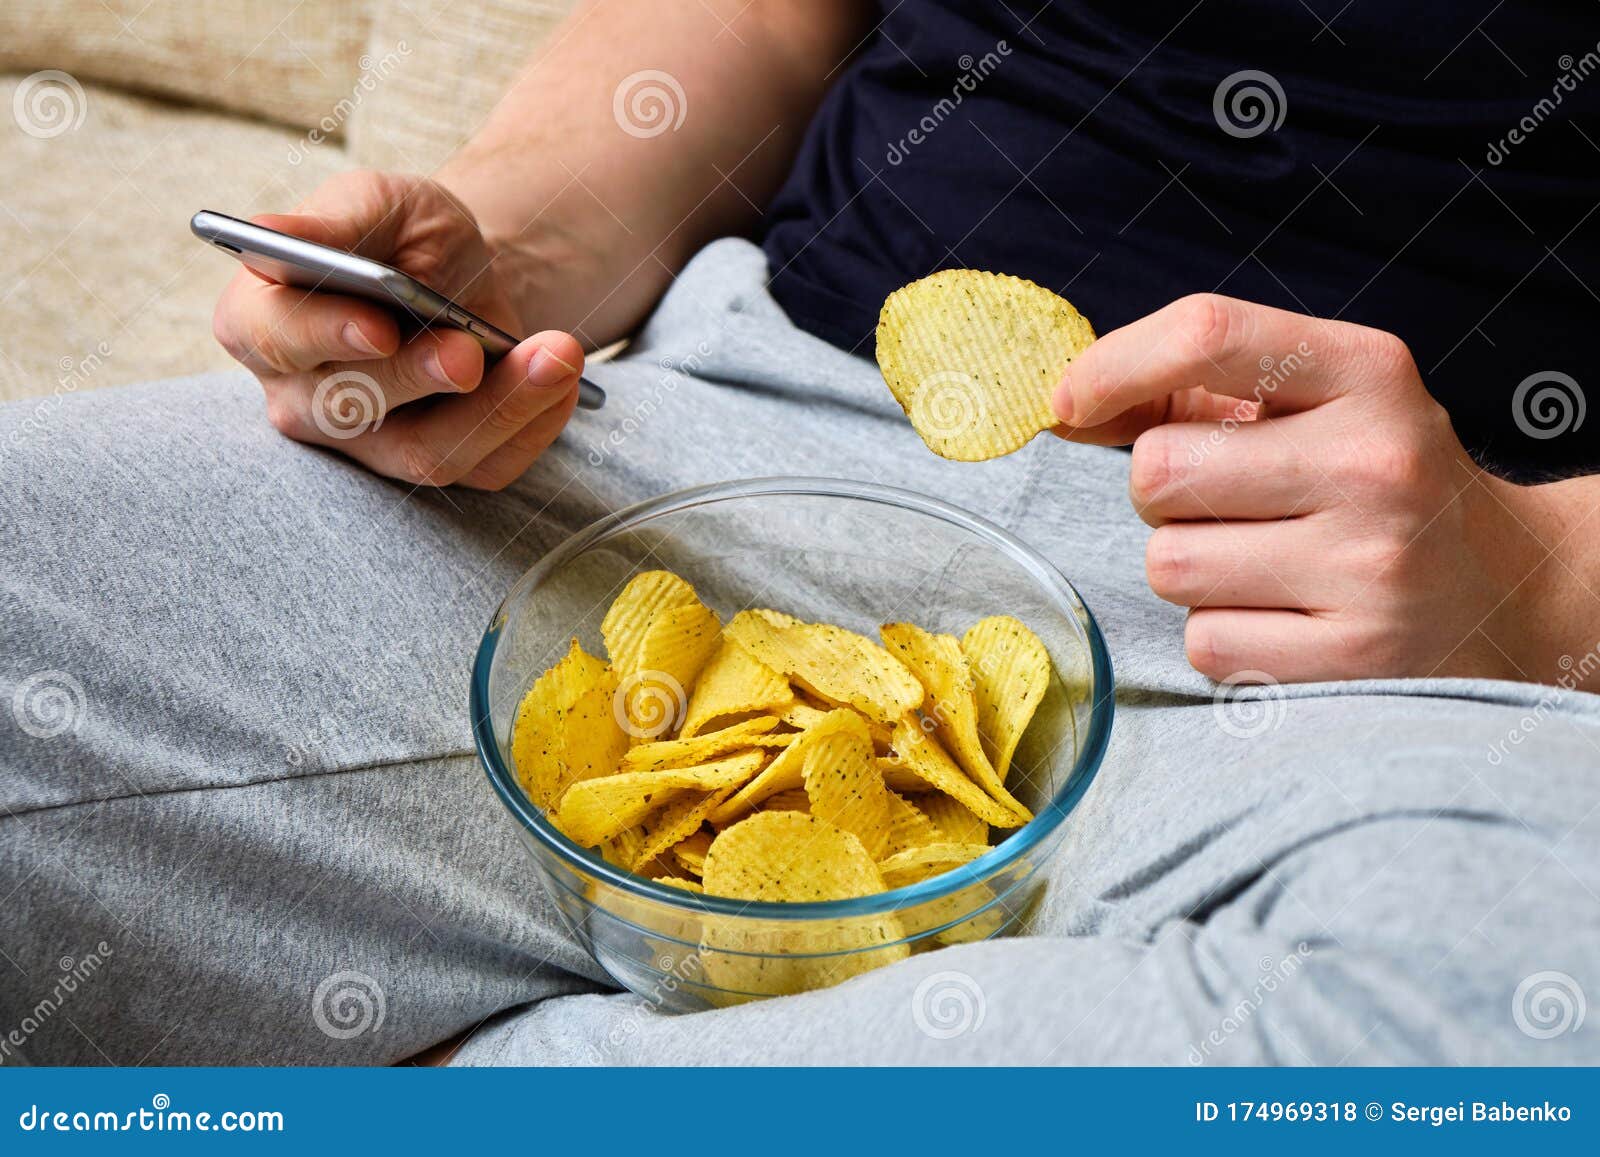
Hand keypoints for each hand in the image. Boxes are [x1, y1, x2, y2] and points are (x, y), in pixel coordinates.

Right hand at [211, 170, 583, 489]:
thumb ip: (332, 221)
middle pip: (351, 408)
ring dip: (501, 407)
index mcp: (260, 321)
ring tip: (559, 353)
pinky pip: (486, 467)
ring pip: (427, 453)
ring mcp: (368, 444)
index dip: (324, 334)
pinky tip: (564, 378)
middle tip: (470, 351)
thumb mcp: (377, 204)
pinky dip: (534, 424)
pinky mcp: (433, 464)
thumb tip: (272, 231)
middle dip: (419, 378)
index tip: (380, 326)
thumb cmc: (400, 236)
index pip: (274, 338)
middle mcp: (303, 398)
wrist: (463, 276)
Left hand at [1053, 294, 1593, 685]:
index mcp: (1366, 371)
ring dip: (1188, 566)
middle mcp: (1377, 462)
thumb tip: (1066, 408)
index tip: (1069, 404)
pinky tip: (1282, 615)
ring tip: (1260, 559)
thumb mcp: (1312, 400)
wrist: (1506, 589)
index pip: (1207, 332)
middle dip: (1160, 491)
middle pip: (1159, 468)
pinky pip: (1203, 641)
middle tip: (1221, 501)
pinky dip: (1220, 632)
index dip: (1111, 366)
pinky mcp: (1354, 660)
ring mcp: (1370, 566)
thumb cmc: (1370, 481)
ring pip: (1168, 563)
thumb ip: (1188, 387)